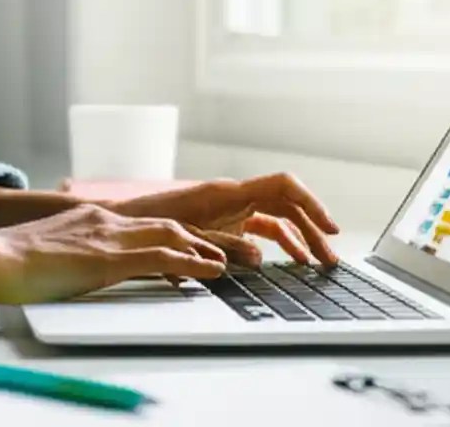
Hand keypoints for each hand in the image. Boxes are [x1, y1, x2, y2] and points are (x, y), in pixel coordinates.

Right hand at [0, 203, 227, 304]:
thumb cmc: (10, 260)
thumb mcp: (49, 250)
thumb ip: (70, 251)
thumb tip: (75, 264)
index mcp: (90, 217)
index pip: (143, 222)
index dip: (172, 233)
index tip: (189, 243)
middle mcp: (106, 220)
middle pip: (166, 224)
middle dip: (196, 238)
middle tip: (218, 251)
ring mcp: (110, 237)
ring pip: (172, 235)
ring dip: (203, 249)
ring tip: (224, 262)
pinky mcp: (111, 258)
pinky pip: (163, 258)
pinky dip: (192, 263)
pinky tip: (210, 271)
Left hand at [107, 173, 340, 267]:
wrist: (118, 224)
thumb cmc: (145, 224)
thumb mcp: (185, 237)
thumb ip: (222, 245)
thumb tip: (258, 257)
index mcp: (227, 192)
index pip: (283, 186)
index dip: (311, 203)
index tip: (329, 227)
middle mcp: (233, 196)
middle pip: (286, 206)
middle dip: (312, 229)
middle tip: (331, 257)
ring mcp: (230, 209)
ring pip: (276, 218)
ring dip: (299, 239)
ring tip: (317, 263)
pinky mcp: (223, 222)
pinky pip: (260, 229)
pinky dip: (278, 243)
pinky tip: (288, 262)